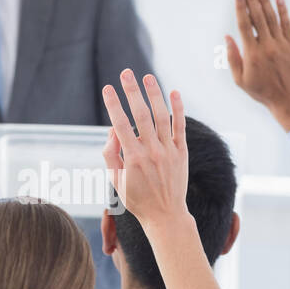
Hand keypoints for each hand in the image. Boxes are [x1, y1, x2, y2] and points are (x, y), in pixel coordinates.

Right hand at [101, 69, 188, 231]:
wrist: (166, 215)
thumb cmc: (137, 199)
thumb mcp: (116, 181)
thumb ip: (111, 155)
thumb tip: (112, 130)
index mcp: (132, 159)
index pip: (120, 124)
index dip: (113, 104)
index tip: (107, 88)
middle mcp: (151, 152)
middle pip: (141, 115)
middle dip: (132, 91)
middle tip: (125, 73)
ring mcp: (169, 151)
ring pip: (161, 116)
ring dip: (154, 94)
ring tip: (147, 77)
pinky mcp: (182, 152)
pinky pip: (180, 127)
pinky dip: (178, 109)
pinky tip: (174, 92)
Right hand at [225, 0, 289, 131]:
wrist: (289, 100)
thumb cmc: (261, 92)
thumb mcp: (240, 80)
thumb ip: (233, 58)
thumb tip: (227, 37)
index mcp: (252, 54)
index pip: (245, 24)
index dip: (241, 7)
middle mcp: (267, 46)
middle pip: (258, 16)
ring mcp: (281, 44)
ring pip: (272, 17)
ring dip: (265, 0)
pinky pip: (287, 24)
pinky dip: (282, 11)